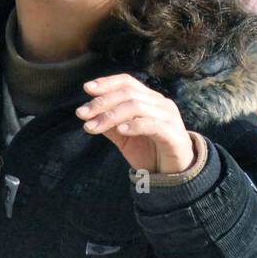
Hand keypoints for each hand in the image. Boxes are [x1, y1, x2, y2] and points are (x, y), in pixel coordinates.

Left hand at [77, 74, 193, 174]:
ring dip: (111, 116)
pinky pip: (152, 124)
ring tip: (93, 127)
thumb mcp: (125, 138)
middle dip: (102, 102)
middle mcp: (160, 103)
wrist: (174, 175)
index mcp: (149, 99)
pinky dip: (134, 125)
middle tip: (82, 114)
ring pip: (136, 107)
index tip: (86, 89)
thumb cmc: (150, 153)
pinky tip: (120, 131)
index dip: (107, 82)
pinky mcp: (174, 134)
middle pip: (128, 93)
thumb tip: (88, 114)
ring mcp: (169, 117)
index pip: (127, 82)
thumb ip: (110, 125)